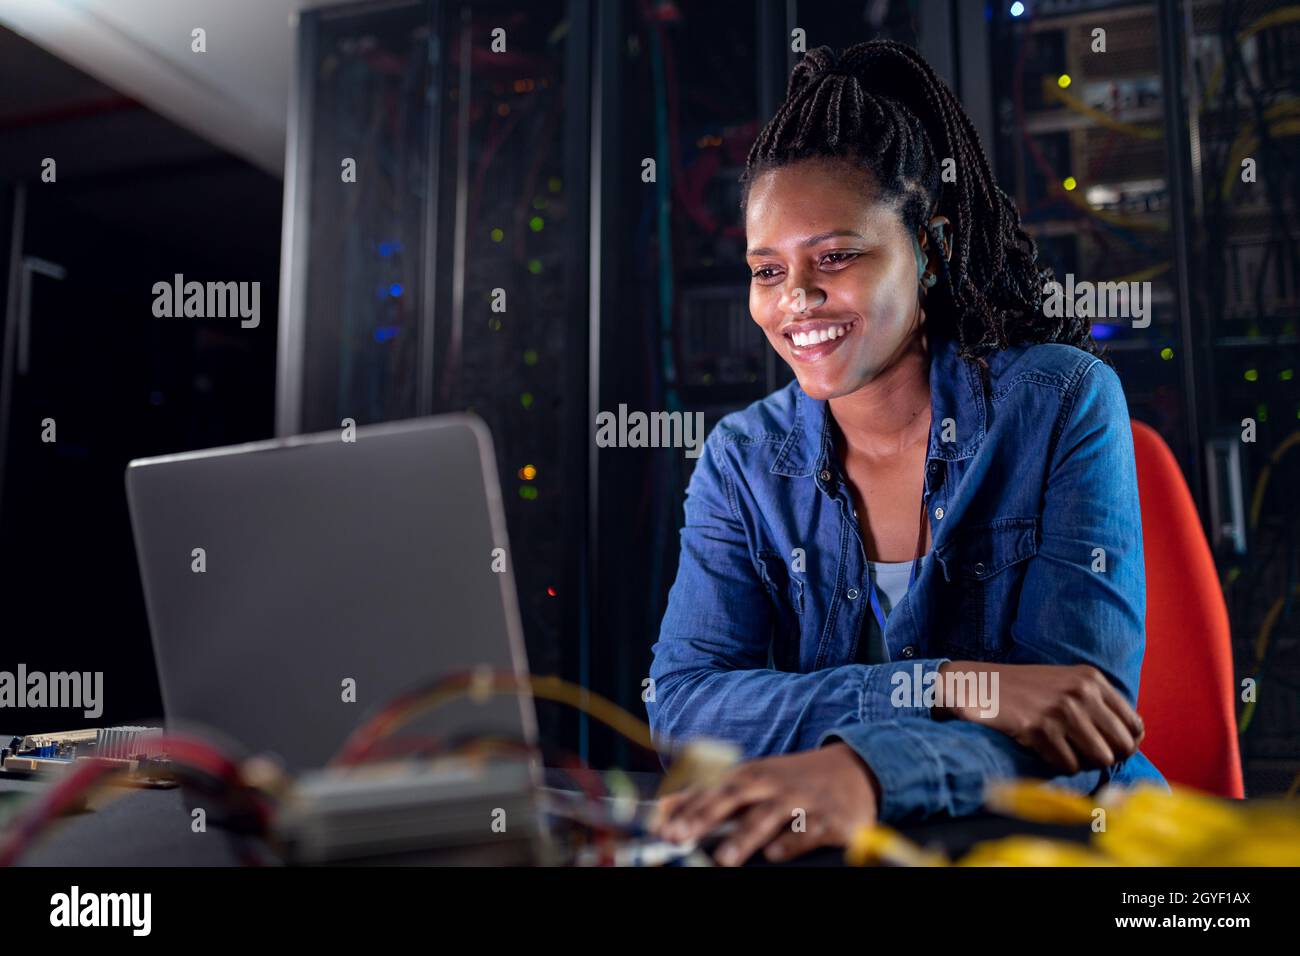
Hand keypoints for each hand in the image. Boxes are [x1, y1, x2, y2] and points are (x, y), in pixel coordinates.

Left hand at [652, 743, 879, 865]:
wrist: (855, 769)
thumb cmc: (791, 780)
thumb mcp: (751, 780)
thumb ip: (708, 795)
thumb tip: (663, 808)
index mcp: (750, 775)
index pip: (711, 791)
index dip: (685, 810)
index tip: (662, 828)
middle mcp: (772, 785)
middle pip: (734, 797)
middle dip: (705, 816)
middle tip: (681, 836)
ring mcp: (800, 800)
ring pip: (769, 817)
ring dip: (744, 837)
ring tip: (723, 858)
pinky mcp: (828, 819)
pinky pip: (807, 831)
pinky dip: (791, 841)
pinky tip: (775, 853)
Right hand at [937, 661, 1144, 773]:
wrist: (979, 685)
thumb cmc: (1026, 690)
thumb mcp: (1067, 683)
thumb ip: (1099, 704)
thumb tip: (1133, 740)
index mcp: (1092, 679)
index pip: (1134, 725)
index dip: (1126, 745)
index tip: (1109, 750)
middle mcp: (1081, 692)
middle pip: (1121, 746)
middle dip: (1106, 757)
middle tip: (1085, 756)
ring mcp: (1062, 710)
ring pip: (1099, 759)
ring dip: (1082, 762)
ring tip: (1063, 751)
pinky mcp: (1041, 728)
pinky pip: (1069, 765)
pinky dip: (1058, 764)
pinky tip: (1042, 750)